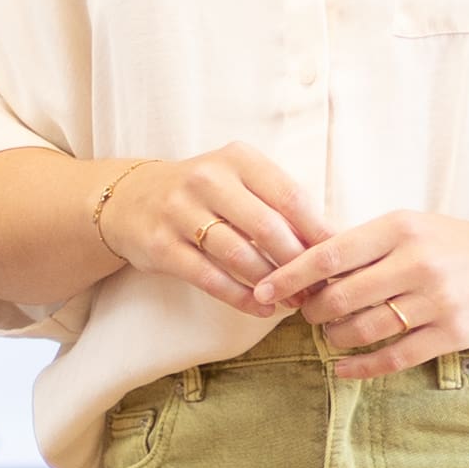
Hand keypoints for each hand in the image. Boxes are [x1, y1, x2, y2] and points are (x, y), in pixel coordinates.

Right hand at [92, 145, 330, 309]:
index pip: (289, 195)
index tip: (338, 257)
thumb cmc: (203, 194)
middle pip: (267, 228)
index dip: (317, 230)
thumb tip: (331, 240)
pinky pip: (209, 278)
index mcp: (237, 159)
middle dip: (297, 263)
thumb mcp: (239, 181)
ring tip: (293, 300)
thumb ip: (279, 203)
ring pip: (238, 255)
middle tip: (317, 288)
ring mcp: (180, 212)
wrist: (131, 200)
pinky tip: (262, 308)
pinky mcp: (161, 246)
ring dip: (272, 284)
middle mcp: (207, 180)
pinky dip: (241, 297)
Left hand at [255, 209, 468, 375]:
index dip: (290, 275)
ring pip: (362, 329)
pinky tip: (343, 369)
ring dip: (335, 338)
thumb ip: (363, 245)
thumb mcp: (411, 227)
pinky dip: (360, 367)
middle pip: (340, 297)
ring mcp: (436, 301)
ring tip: (331, 335)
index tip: (262, 289)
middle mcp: (417, 262)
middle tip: (307, 314)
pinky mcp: (450, 334)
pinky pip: (392, 358)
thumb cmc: (454, 244)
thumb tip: (301, 267)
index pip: (330, 253)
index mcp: (400, 228)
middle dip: (313, 311)